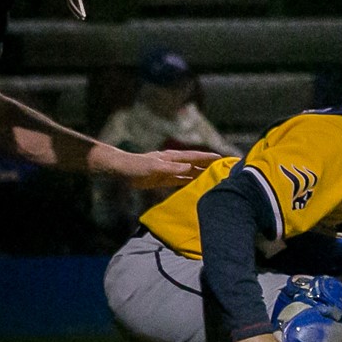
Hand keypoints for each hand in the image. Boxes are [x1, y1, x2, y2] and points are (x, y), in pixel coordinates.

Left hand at [97, 147, 221, 190]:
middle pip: (194, 163)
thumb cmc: (133, 167)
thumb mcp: (153, 168)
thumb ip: (172, 168)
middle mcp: (172, 162)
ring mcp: (167, 170)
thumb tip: (190, 166)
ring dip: (201, 173)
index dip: (208, 158)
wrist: (116, 170)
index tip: (223, 158)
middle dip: (209, 164)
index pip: (194, 156)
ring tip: (215, 176)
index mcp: (171, 157)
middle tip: (225, 167)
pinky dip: (190, 181)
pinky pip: (180, 179)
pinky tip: (195, 184)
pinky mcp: (162, 178)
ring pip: (189, 171)